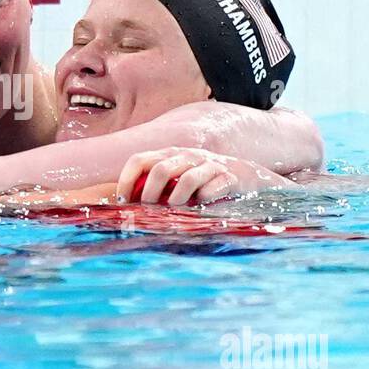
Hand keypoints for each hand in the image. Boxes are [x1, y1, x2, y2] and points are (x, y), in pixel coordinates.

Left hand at [116, 147, 292, 205]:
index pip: (139, 160)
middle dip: (150, 195)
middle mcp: (187, 156)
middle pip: (160, 170)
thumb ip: (156, 188)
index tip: (123, 203)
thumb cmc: (203, 182)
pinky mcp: (228, 177)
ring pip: (186, 180)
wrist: (245, 176)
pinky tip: (200, 210)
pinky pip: (213, 189)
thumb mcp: (176, 179)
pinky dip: (203, 201)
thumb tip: (128, 210)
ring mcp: (209, 165)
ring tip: (174, 213)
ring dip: (176, 201)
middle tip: (149, 212)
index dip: (127, 181)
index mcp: (169, 154)